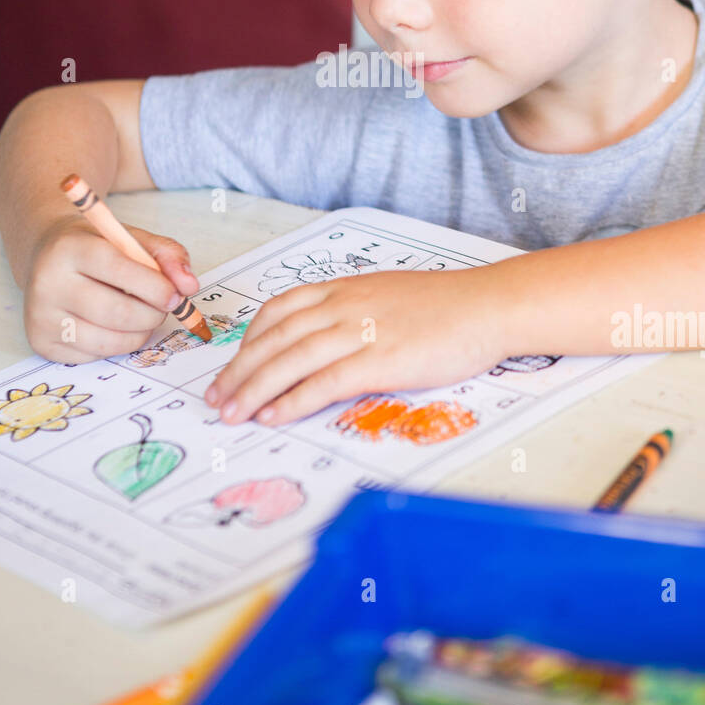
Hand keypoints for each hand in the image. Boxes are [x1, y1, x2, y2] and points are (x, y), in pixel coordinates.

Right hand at [24, 213, 200, 362]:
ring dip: (139, 334)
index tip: (175, 296)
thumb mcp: (129, 238)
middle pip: (115, 313)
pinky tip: (114, 326)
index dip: (154, 287)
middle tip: (162, 309)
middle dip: (152, 315)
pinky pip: (95, 356)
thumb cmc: (94, 248)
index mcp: (69, 248)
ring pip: (108, 341)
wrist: (44, 257)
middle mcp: (48, 282)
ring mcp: (41, 316)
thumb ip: (166, 255)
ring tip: (142, 317)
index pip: (117, 269)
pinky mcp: (41, 343)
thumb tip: (189, 286)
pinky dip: (117, 345)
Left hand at [204, 264, 506, 424]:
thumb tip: (330, 337)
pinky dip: (293, 400)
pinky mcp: (381, 359)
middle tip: (217, 397)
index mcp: (345, 288)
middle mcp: (344, 305)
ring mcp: (361, 330)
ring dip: (255, 389)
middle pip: (276, 337)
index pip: (279, 310)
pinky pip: (325, 382)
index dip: (250, 338)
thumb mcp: (388, 294)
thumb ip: (355, 310)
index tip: (234, 363)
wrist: (487, 305)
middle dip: (240, 370)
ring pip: (291, 360)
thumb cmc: (447, 304)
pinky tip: (274, 416)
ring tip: (233, 414)